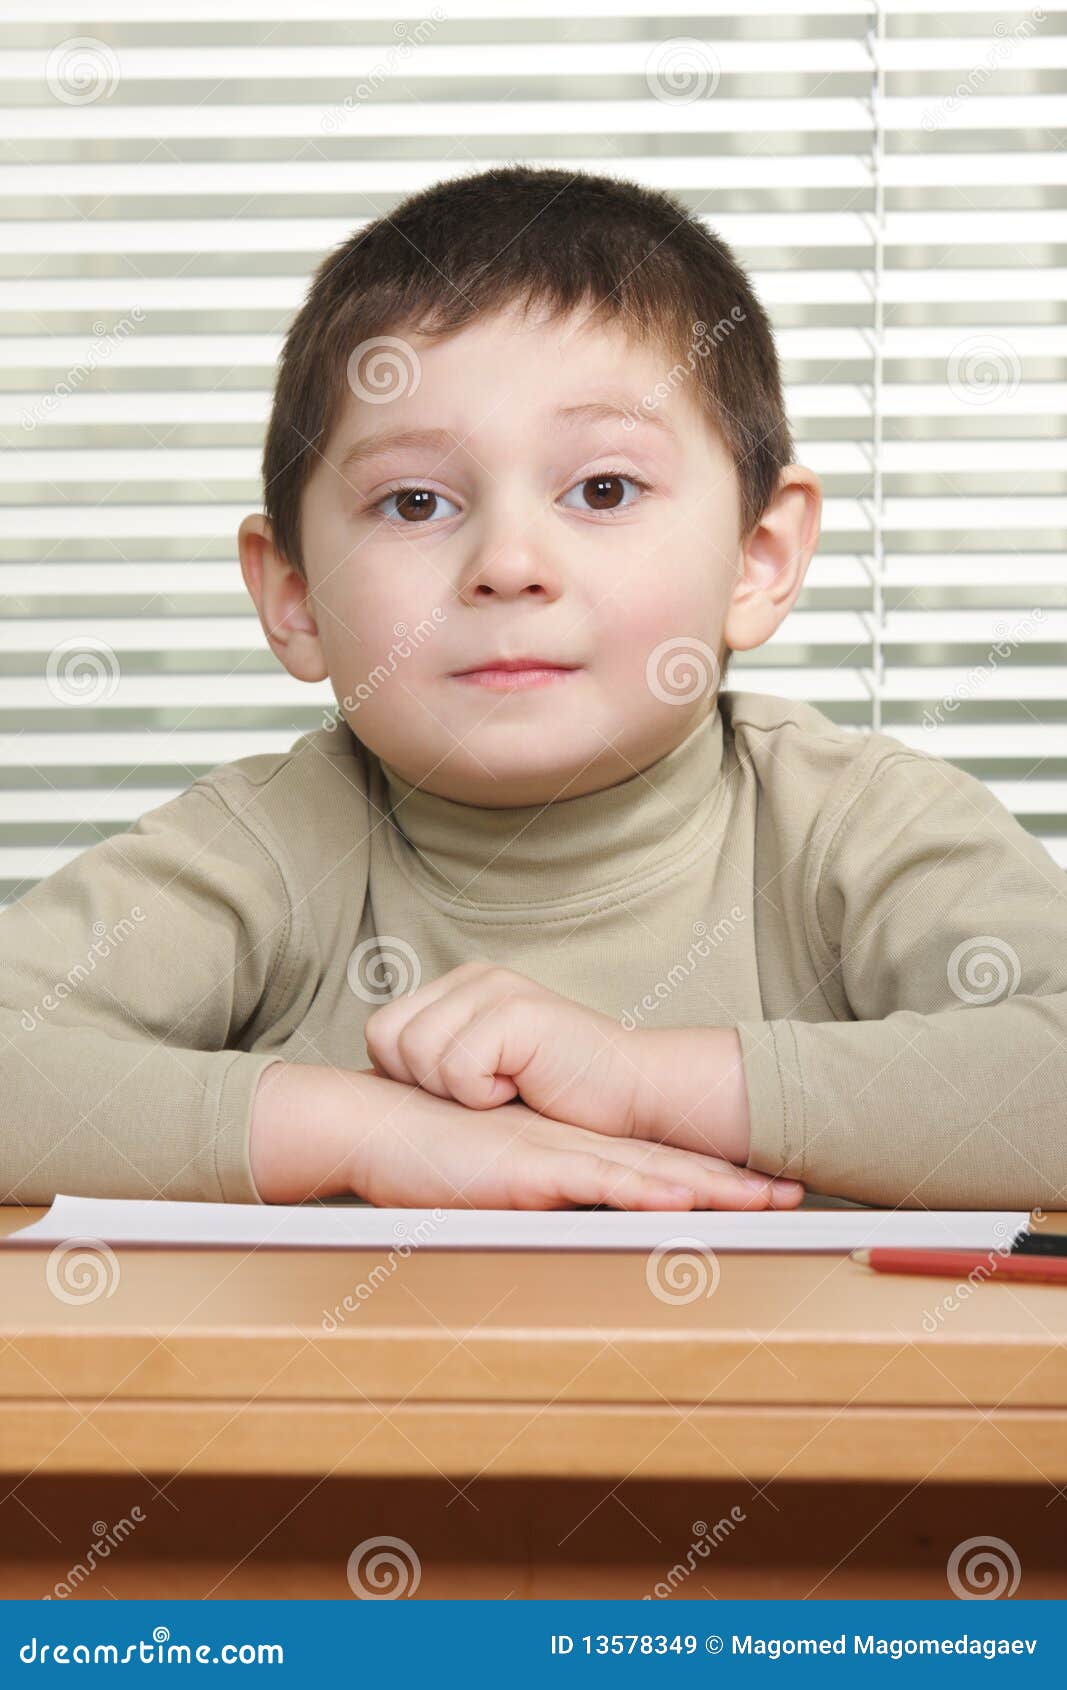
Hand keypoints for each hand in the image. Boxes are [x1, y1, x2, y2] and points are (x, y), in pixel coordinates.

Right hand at [348, 1070, 803, 1210]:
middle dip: (734, 1181)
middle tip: (794, 1190)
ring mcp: (557, 1154)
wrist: (377, 1124)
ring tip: (766, 1198)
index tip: (762, 1184)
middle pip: (671, 1164)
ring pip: (650, 1171)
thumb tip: (562, 1215)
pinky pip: (598, 1181)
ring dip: (711, 1186)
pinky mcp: (529, 1169)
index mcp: (572, 1151)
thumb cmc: (428, 1155)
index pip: (655, 1160)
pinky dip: (644, 1189)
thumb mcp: (496, 1180)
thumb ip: (533, 1192)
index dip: (710, 1172)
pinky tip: (684, 1198)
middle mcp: (576, 1147)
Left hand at [363, 961, 652, 1140]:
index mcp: (460, 985)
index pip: (379, 1031)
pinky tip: (524, 1085)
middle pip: (386, 1041)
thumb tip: (370, 1079)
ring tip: (508, 1087)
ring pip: (416, 1056)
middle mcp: (473, 976)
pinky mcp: (513, 1012)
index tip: (458, 1094)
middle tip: (485, 1092)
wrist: (635, 1096)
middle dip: (426, 1085)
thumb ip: (434, 1061)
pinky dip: (485, 1097)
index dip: (404, 1078)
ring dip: (459, 1093)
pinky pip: (455, 1070)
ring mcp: (494, 988)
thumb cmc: (560, 1097)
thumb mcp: (482, 1071)